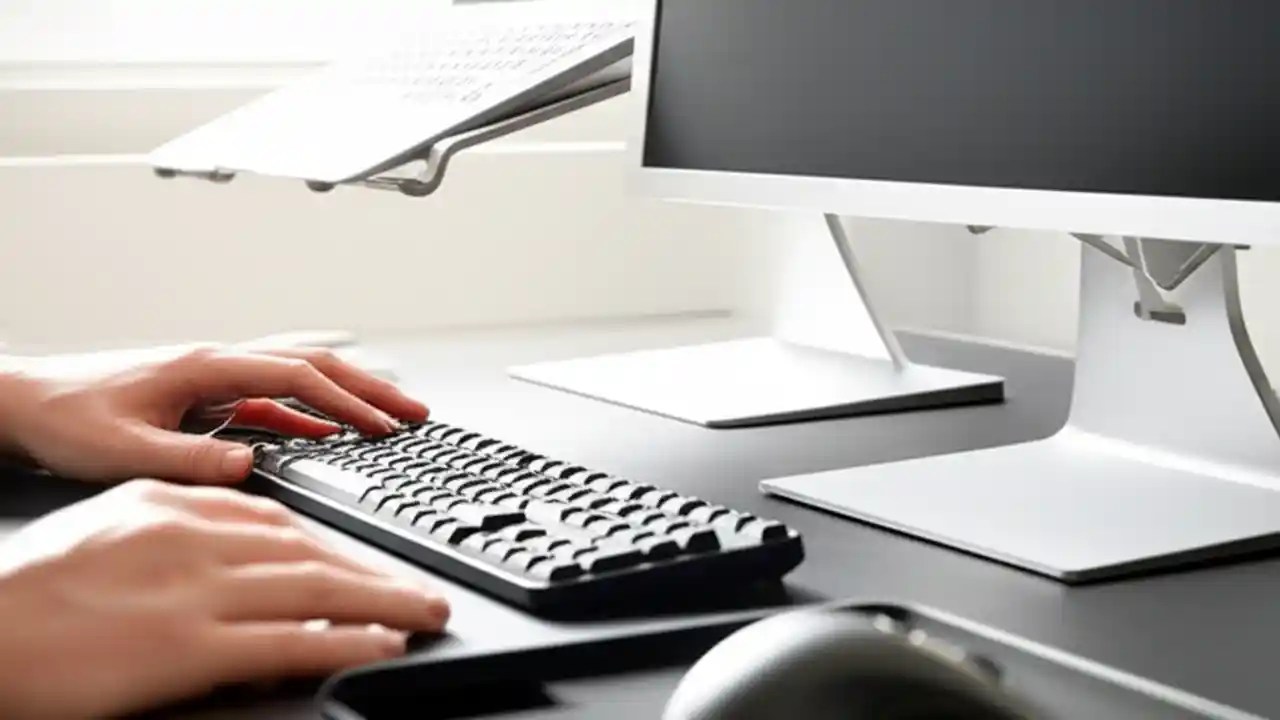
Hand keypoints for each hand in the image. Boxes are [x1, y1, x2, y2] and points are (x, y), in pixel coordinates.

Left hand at [0, 342, 427, 483]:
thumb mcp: (122, 449)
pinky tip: (328, 434)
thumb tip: (250, 462)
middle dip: (369, 387)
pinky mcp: (207, 397)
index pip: (296, 377)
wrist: (25, 402)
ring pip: (299, 377)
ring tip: (389, 416)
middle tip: (413, 411)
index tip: (384, 424)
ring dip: (348, 394)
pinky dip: (311, 413)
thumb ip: (189, 457)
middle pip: (313, 365)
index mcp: (205, 367)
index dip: (347, 401)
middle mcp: (218, 365)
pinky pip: (274, 400)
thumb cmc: (65, 418)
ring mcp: (215, 379)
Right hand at [0, 480, 448, 719]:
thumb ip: (181, 526)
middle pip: (311, 550)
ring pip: (315, 589)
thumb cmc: (31, 589)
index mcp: (177, 505)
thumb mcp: (114, 527)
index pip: (280, 519)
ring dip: (384, 601)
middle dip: (376, 571)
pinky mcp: (187, 647)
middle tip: (422, 588)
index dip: (337, 544)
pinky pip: (287, 641)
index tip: (370, 563)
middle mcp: (196, 539)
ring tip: (425, 612)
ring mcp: (196, 591)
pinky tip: (380, 643)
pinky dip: (344, 641)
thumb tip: (240, 547)